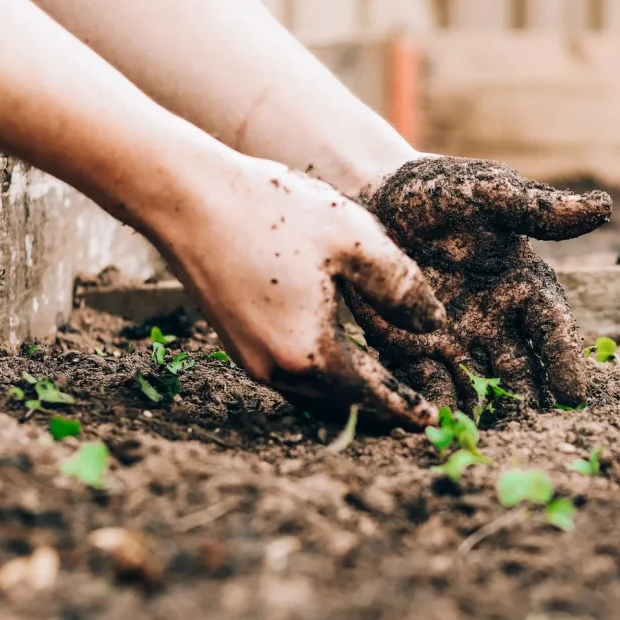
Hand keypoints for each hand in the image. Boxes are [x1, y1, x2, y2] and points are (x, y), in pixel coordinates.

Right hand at [154, 154, 445, 427]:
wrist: (185, 197)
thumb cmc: (272, 210)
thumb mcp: (355, 239)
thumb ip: (401, 287)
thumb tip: (434, 325)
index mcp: (310, 353)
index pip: (372, 395)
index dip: (406, 407)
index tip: (434, 422)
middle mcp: (276, 369)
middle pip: (342, 404)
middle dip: (380, 409)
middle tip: (415, 411)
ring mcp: (250, 359)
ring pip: (314, 394)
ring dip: (350, 396)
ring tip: (384, 389)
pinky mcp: (235, 342)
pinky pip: (291, 375)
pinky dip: (322, 377)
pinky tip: (339, 357)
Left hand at [342, 156, 611, 412]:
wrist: (375, 198)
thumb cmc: (440, 191)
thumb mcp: (488, 192)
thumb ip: (537, 208)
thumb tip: (603, 207)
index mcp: (524, 286)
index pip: (552, 328)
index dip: (564, 360)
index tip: (574, 394)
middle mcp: (496, 321)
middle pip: (521, 369)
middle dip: (528, 400)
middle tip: (535, 431)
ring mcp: (457, 340)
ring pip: (479, 385)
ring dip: (485, 411)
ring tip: (488, 438)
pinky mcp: (414, 350)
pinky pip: (429, 383)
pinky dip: (436, 404)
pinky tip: (438, 424)